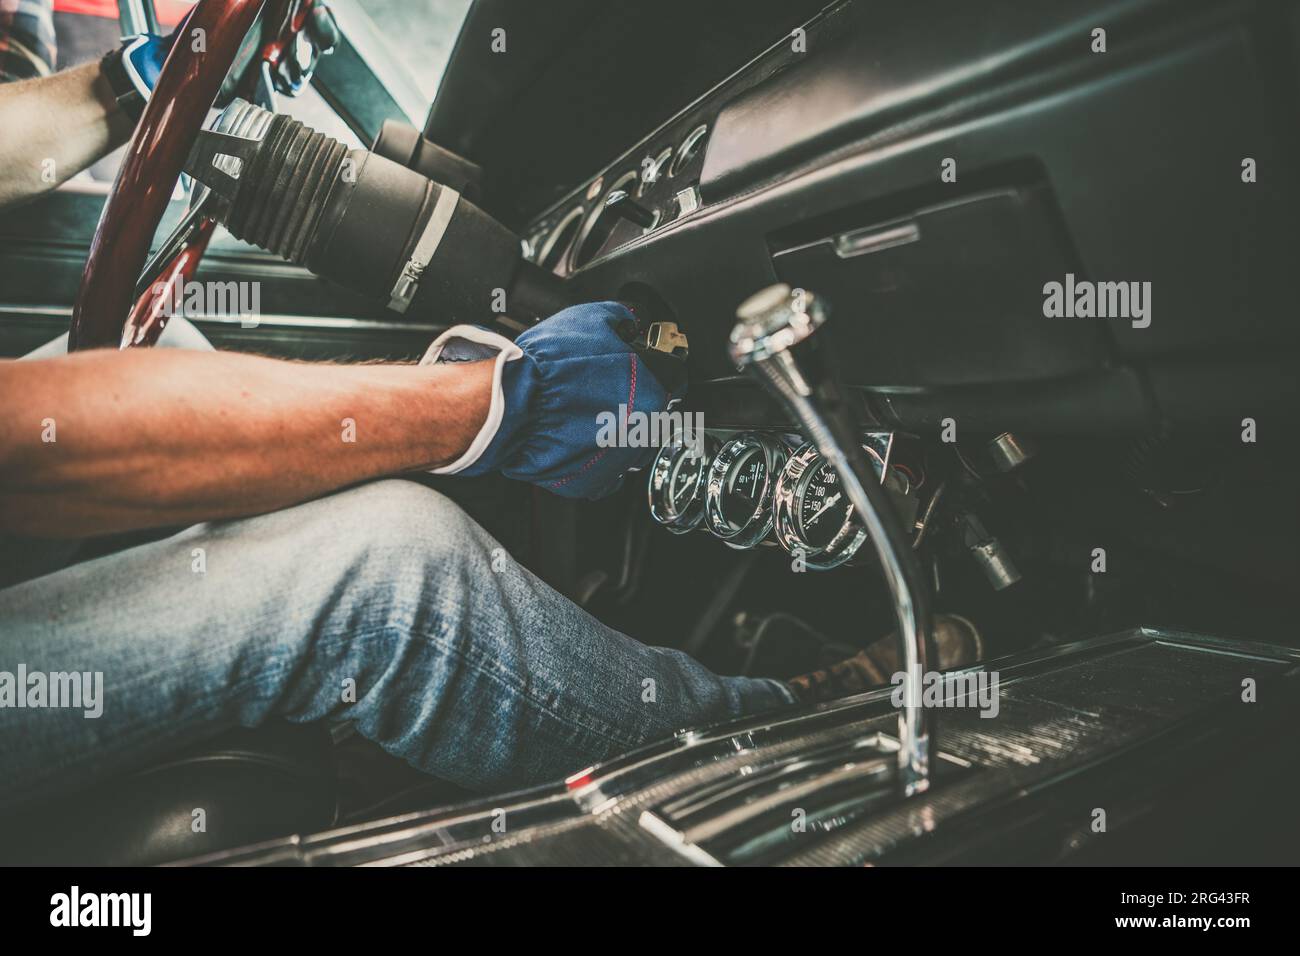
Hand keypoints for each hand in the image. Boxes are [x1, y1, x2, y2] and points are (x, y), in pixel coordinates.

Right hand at [422, 302, 681, 499]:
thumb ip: (620, 319)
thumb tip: (628, 319)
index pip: (672, 380)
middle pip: (652, 414)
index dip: (653, 369)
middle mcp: (642, 432)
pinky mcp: (592, 483)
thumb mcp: (590, 319)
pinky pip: (603, 471)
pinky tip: (577, 439)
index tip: (640, 368)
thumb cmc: (548, 367)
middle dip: (632, 401)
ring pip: (629, 444)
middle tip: (601, 389)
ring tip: (585, 414)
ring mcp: (618, 461)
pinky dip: (593, 457)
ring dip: (615, 431)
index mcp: (651, 393)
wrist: (510, 403)